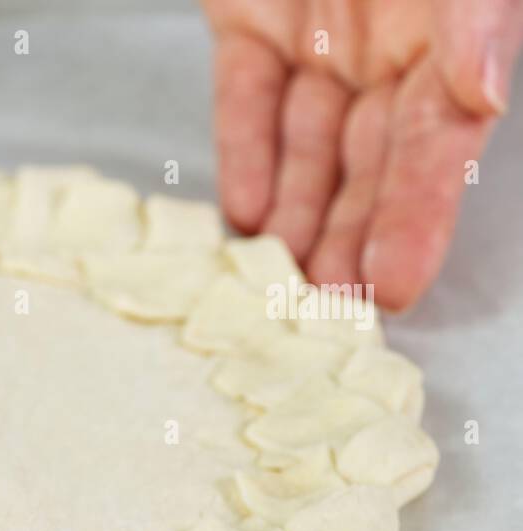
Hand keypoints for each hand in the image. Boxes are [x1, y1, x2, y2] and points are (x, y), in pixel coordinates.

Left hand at [204, 0, 522, 310]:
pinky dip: (243, 154)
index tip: (395, 287)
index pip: (435, 146)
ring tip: (277, 278)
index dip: (415, 218)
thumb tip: (484, 95)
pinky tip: (242, 214)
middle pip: (368, 165)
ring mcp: (317, 40)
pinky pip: (245, 96)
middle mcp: (387, 50)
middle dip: (348, 237)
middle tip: (326, 305)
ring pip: (305, 144)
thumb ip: (472, 19)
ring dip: (294, 213)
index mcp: (447, 36)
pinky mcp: (249, 22)